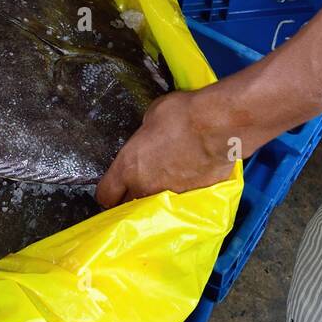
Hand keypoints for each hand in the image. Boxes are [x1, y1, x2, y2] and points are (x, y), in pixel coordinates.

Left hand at [95, 87, 244, 207]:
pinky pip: (182, 201)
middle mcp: (145, 189)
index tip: (114, 186)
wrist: (216, 127)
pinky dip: (183, 193)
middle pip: (128, 206)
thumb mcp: (152, 117)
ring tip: (167, 180)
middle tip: (140, 182)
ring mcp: (170, 197)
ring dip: (157, 197)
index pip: (105, 195)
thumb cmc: (181, 116)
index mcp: (128, 168)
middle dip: (130, 197)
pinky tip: (190, 179)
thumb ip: (144, 135)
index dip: (108, 191)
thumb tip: (149, 137)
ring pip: (155, 206)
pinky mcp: (193, 199)